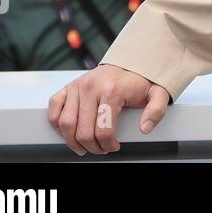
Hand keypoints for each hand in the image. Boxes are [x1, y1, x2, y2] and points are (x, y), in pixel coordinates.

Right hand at [47, 64, 170, 155]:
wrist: (130, 63)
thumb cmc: (140, 82)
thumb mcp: (157, 93)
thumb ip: (156, 110)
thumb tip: (145, 128)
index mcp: (112, 91)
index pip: (104, 130)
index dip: (108, 145)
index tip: (114, 146)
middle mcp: (91, 87)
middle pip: (83, 131)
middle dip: (92, 147)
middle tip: (100, 149)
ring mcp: (77, 87)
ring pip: (65, 124)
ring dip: (72, 142)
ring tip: (84, 146)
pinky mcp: (68, 87)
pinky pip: (54, 110)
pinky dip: (57, 125)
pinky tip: (69, 132)